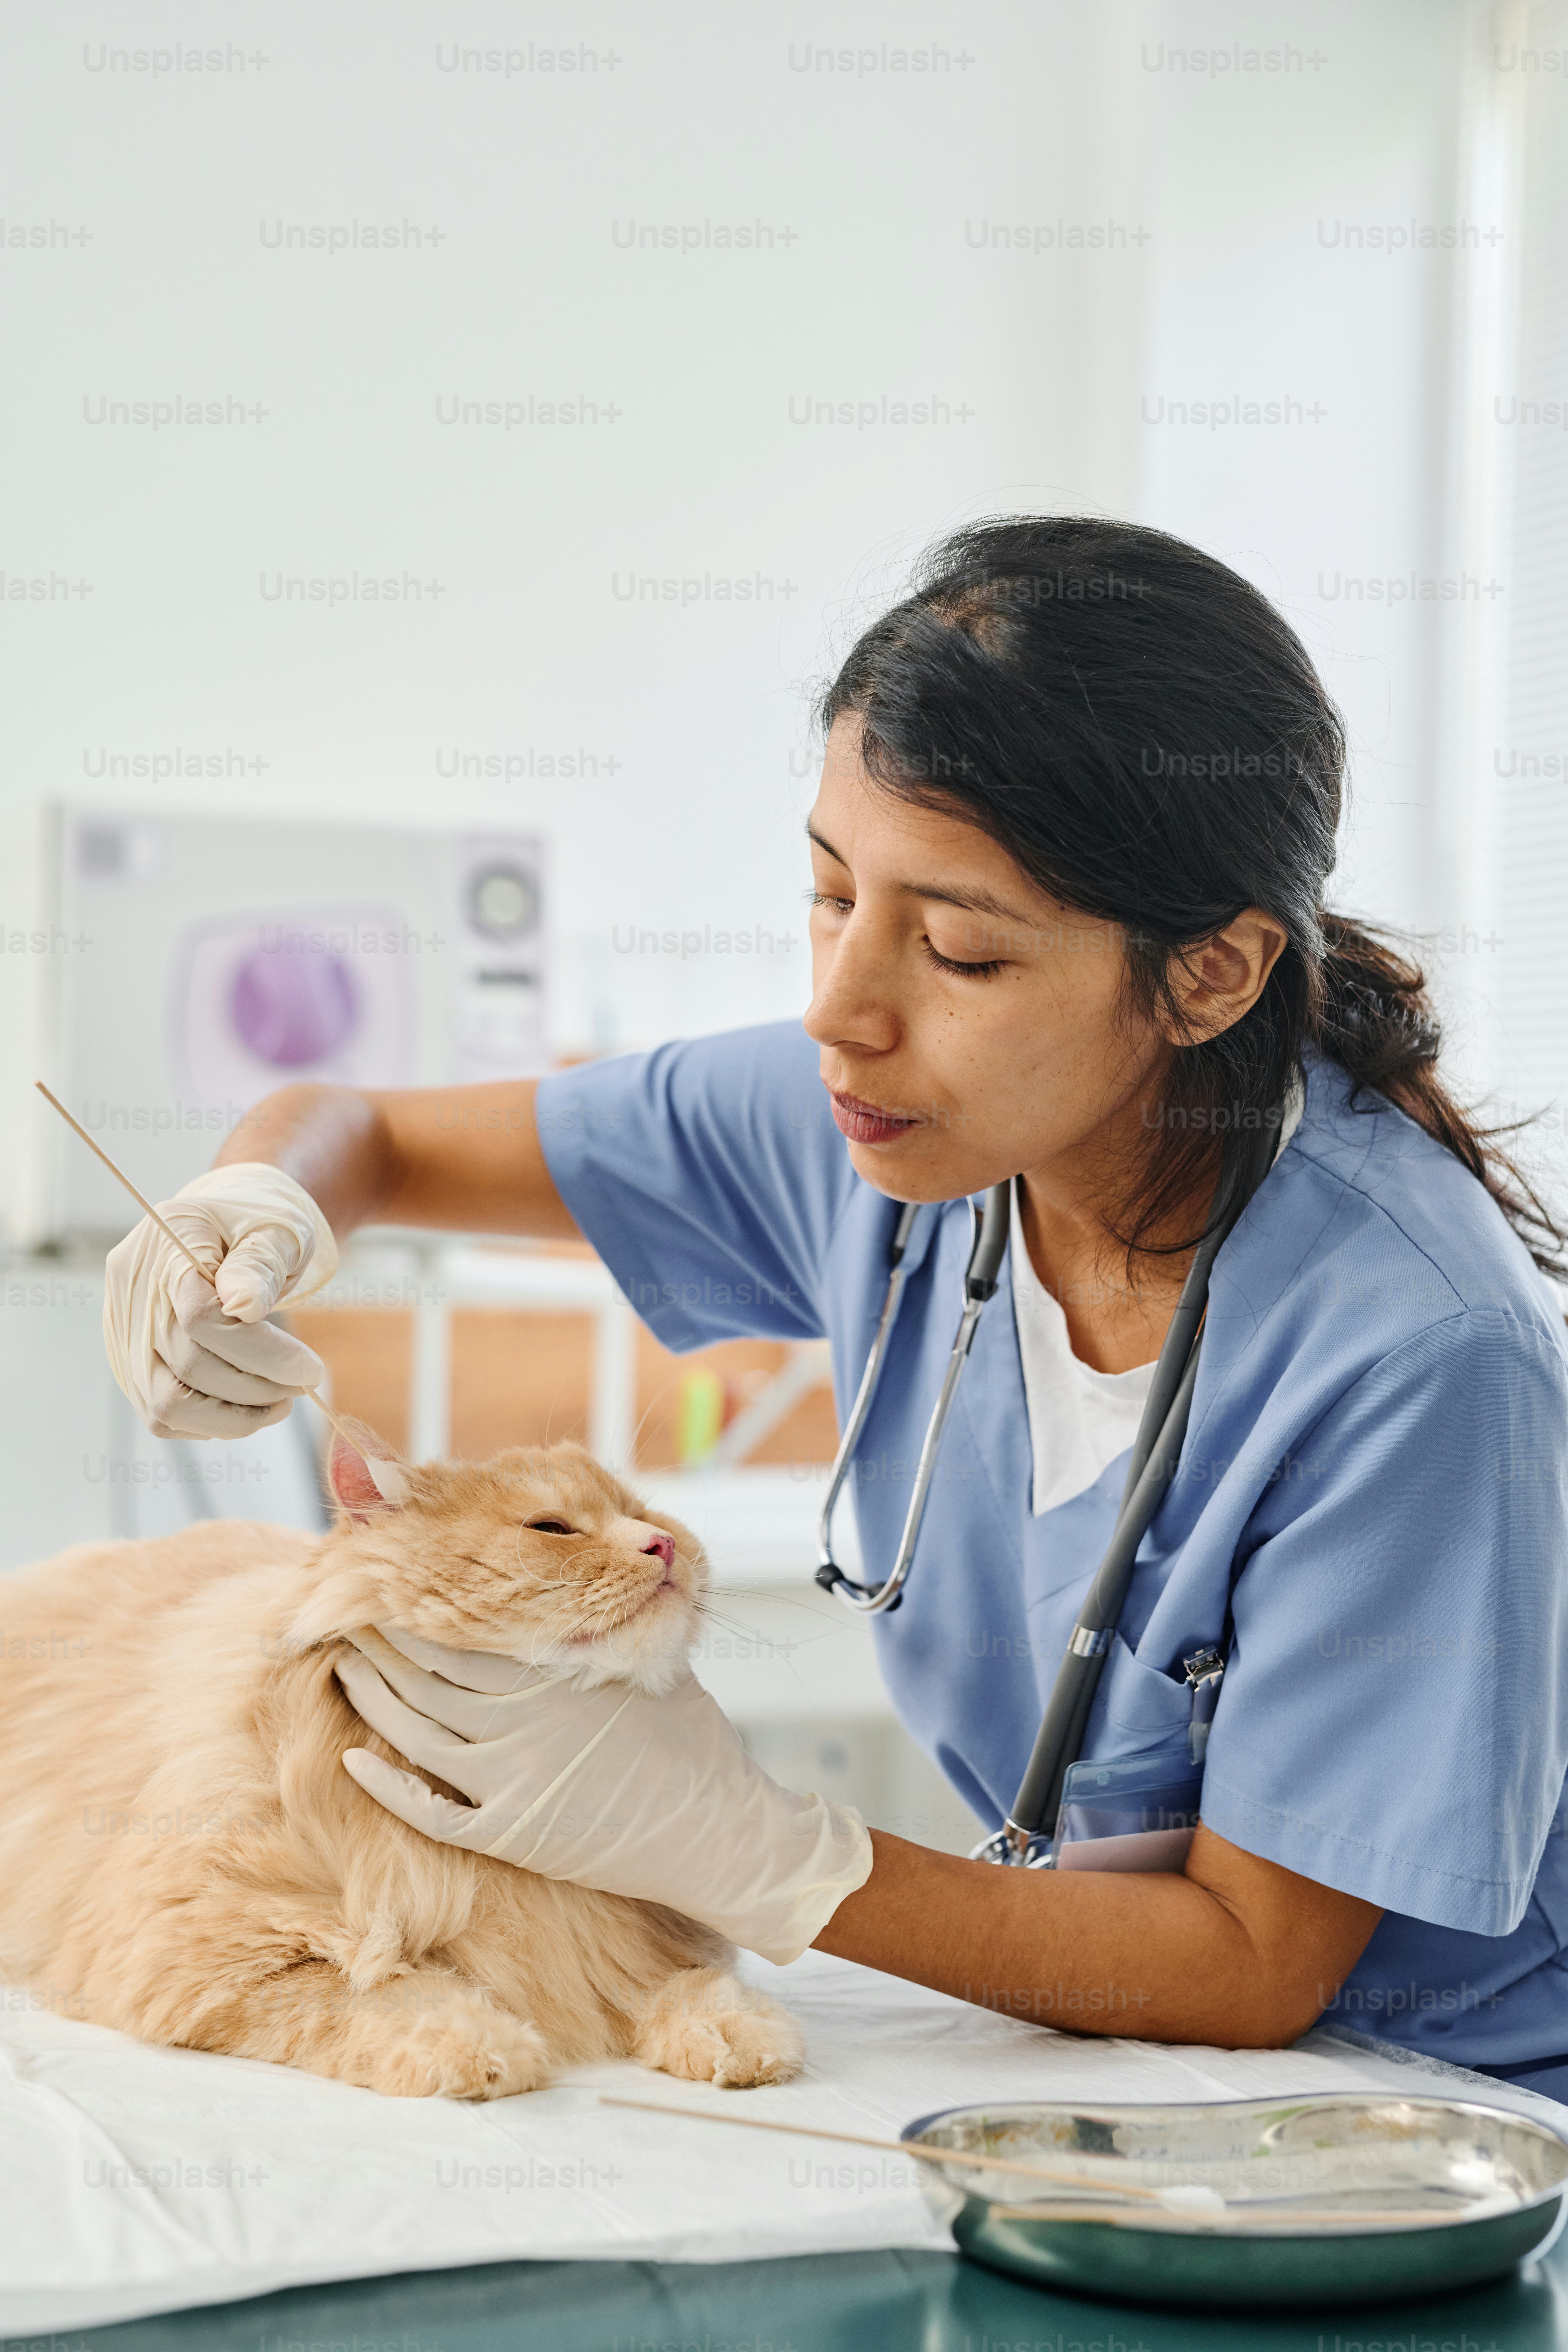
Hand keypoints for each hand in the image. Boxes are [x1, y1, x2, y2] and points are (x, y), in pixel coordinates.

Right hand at [104, 1163, 338, 1438]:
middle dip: (255, 1387)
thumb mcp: (277, 1229)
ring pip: (165, 1403)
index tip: (310, 1369)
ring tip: (280, 1402)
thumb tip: (245, 1306)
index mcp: (168, 1240)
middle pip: (186, 1363)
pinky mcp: (130, 1362)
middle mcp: (132, 1287)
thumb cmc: (262, 1223)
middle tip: (303, 1384)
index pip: (199, 1316)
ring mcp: (124, 1329)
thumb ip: (260, 1264)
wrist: (235, 1224)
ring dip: (232, 1417)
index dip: (260, 1352)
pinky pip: (162, 1414)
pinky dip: (210, 1421)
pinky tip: (247, 1404)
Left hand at [333, 1626, 872, 1965]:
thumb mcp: (652, 1660)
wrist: (716, 1832)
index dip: (416, 1601)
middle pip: (423, 1674)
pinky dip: (385, 1784)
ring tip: (342, 1663)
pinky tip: (353, 1758)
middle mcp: (520, 1723)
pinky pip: (428, 1811)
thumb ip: (611, 1620)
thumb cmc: (692, 1738)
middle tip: (343, 1609)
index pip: (461, 1627)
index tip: (387, 1575)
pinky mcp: (508, 1833)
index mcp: (553, 1673)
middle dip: (378, 1639)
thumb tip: (612, 1557)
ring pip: (414, 1733)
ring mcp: (509, 1781)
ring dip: (371, 1696)